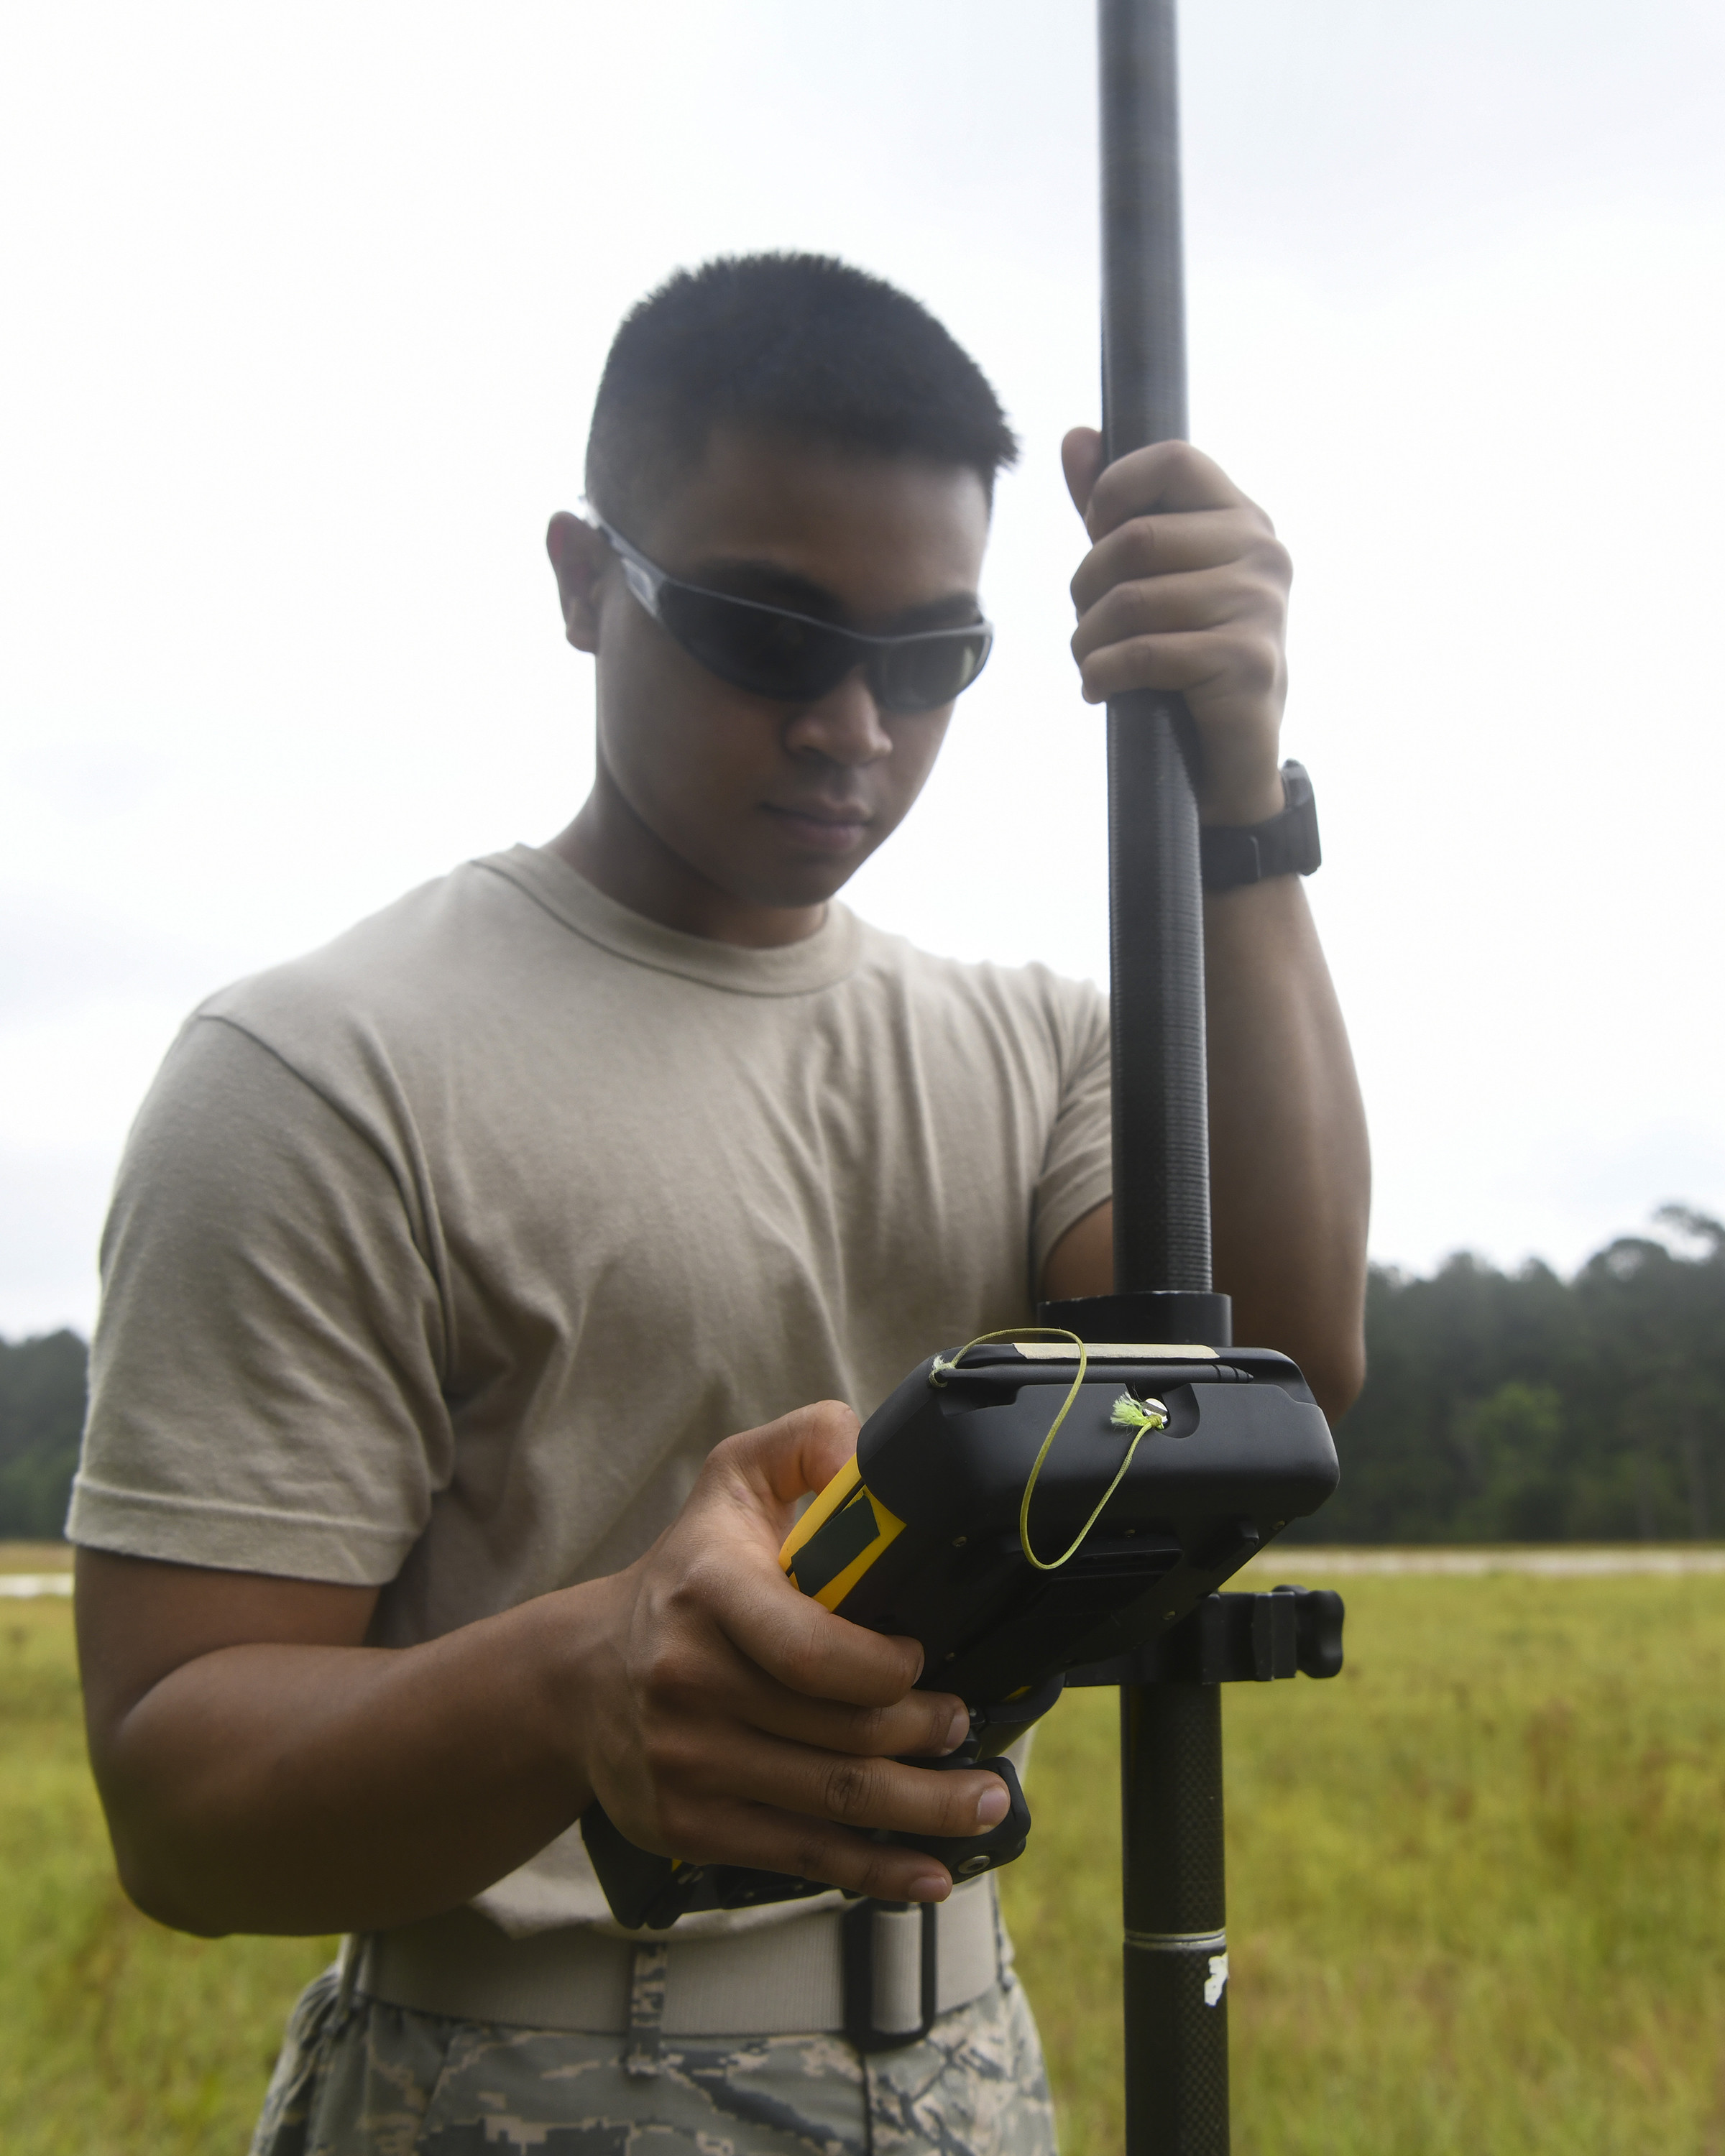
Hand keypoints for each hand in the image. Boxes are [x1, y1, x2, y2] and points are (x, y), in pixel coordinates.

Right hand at [569, 1400, 1009, 1903]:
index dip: (885, 1667)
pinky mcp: (686, 1825)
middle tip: (972, 1730)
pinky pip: (799, 1855)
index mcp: (708, 1593)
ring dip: (925, 1810)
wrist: (580, 1677)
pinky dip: (873, 1871)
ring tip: (982, 1801)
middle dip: (928, 1739)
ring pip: (833, 1801)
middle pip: (840, 1733)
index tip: (924, 1658)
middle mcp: (688, 1683)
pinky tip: (928, 1875)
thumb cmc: (685, 1575)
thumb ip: (807, 1446)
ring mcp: (685, 1763)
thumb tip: (874, 1461)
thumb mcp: (732, 1482)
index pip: (809, 1649)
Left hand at [1062, 428, 1291, 826]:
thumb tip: (1076, 437)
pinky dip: (1104, 673)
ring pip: (1131, 600)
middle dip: (1086, 586)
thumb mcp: (1150, 581)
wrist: (1228, 765)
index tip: (1097, 541)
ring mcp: (1261, 607)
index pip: (1172, 458)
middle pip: (1137, 537)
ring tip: (1091, 661)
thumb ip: (1116, 512)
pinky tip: (1100, 689)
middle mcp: (1264, 553)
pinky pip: (1146, 652)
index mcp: (1244, 520)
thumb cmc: (1185, 666)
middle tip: (1084, 624)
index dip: (1113, 493)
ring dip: (1087, 640)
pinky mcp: (1247, 663)